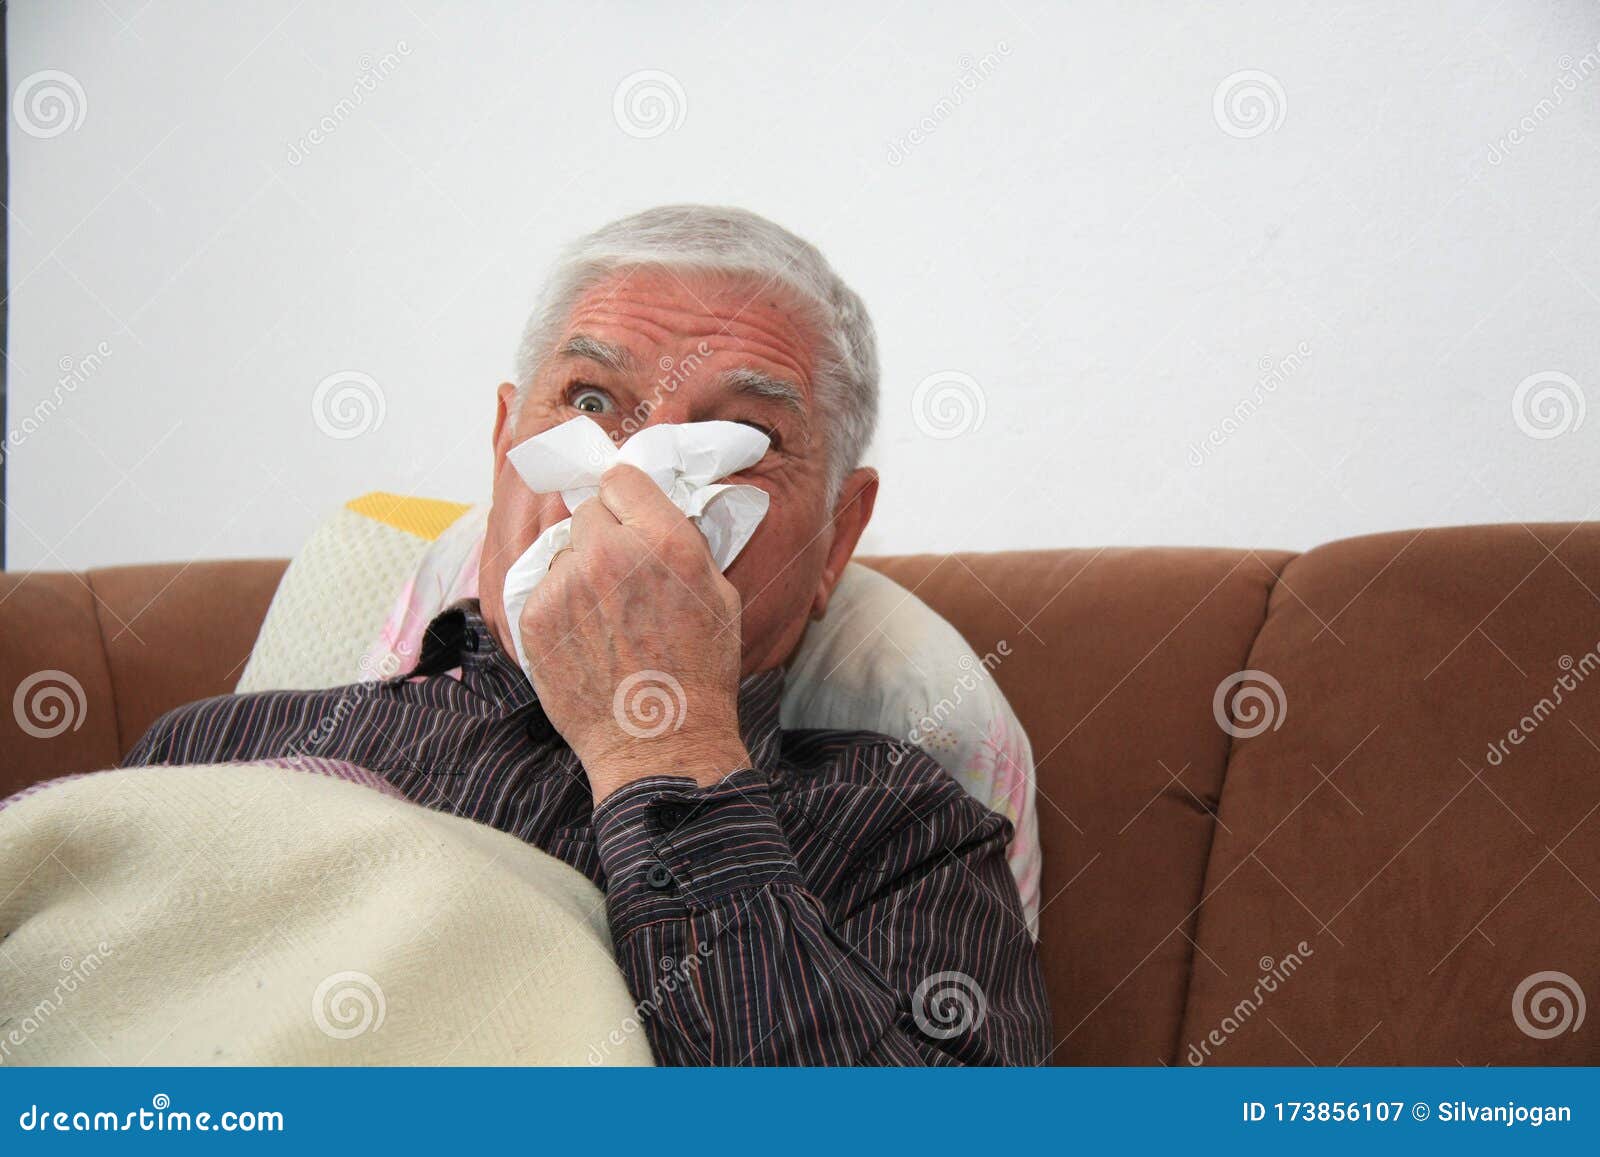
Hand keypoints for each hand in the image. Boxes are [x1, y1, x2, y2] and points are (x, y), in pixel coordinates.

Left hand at [517, 464, 751, 802]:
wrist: (661, 743)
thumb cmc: (699, 674)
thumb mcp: (719, 594)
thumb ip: (684, 541)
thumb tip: (657, 508)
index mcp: (664, 541)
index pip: (621, 477)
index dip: (626, 497)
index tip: (629, 512)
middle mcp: (610, 554)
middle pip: (588, 511)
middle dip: (605, 536)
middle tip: (623, 576)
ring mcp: (567, 585)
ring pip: (564, 552)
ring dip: (580, 572)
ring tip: (606, 619)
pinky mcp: (535, 617)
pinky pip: (544, 589)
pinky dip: (560, 607)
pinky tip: (587, 640)